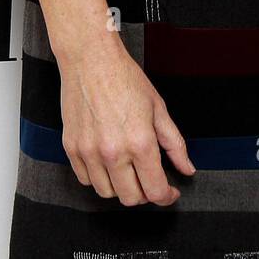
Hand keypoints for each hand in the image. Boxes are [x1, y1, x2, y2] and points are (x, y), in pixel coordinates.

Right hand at [58, 36, 195, 204]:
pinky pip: (85, 179)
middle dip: (145, 194)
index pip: (155, 191)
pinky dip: (98, 177)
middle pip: (130, 198)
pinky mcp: (71, 148)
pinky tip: (108, 161)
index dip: (166, 197)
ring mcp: (89, 152)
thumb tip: (187, 168)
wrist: (91, 60)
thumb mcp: (158, 108)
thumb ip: (174, 144)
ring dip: (120, 187)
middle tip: (149, 178)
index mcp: (140, 142)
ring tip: (127, 168)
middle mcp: (113, 152)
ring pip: (106, 193)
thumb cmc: (124, 79)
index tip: (169, 192)